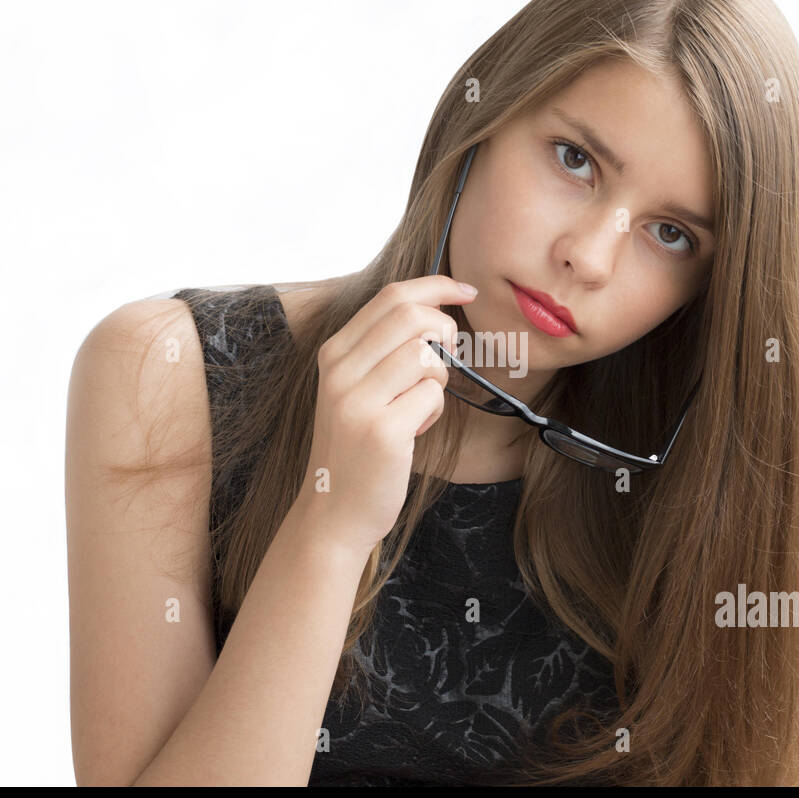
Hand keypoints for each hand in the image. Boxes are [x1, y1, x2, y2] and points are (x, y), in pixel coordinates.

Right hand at [294, 275, 475, 558]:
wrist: (333, 510)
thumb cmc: (356, 448)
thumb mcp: (354, 389)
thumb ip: (381, 350)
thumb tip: (435, 311)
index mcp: (334, 354)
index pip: (391, 297)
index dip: (436, 286)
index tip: (465, 292)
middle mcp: (340, 372)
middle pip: (411, 316)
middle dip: (445, 329)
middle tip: (448, 355)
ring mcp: (359, 401)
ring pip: (426, 356)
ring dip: (439, 379)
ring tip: (418, 406)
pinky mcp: (383, 431)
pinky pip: (432, 396)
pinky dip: (434, 411)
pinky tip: (414, 431)